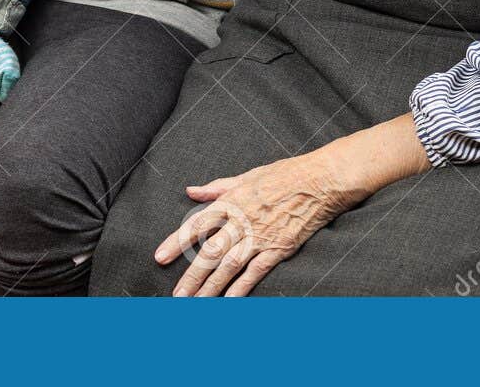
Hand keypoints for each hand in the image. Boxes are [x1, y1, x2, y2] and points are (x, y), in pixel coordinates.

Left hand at [153, 152, 352, 297]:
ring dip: (211, 286)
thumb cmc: (282, 175)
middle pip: (210, 252)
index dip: (176, 242)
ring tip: (196, 304)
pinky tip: (228, 301)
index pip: (196, 224)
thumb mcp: (245, 176)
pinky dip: (241, 287)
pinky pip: (255, 271)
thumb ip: (216, 187)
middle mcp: (241, 220)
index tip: (159, 258)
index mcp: (231, 201)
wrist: (319, 181)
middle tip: (176, 295)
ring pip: (229, 265)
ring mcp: (260, 236)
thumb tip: (190, 191)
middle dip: (191, 276)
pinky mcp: (278, 248)